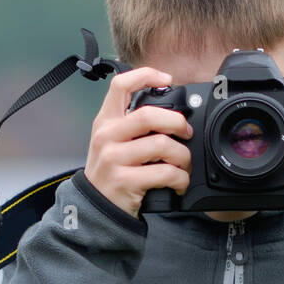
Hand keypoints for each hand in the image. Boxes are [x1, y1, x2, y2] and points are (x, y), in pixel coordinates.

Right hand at [84, 67, 192, 217]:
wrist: (96, 207)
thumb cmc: (111, 172)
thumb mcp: (112, 141)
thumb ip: (133, 124)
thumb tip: (171, 114)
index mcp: (106, 121)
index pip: (120, 85)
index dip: (146, 76)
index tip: (166, 80)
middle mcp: (107, 136)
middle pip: (149, 115)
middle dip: (177, 123)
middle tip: (186, 133)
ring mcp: (114, 159)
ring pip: (161, 145)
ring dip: (183, 156)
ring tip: (183, 164)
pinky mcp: (125, 181)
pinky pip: (165, 173)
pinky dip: (180, 179)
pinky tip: (178, 182)